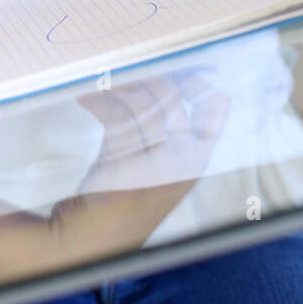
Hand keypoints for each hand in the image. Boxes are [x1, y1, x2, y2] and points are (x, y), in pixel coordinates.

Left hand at [73, 72, 231, 192]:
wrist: (90, 239)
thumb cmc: (121, 197)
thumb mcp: (153, 161)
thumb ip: (159, 125)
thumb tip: (155, 75)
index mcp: (197, 159)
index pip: (215, 107)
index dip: (196, 79)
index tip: (172, 64)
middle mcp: (184, 161)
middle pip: (171, 94)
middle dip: (145, 75)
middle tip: (123, 69)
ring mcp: (156, 164)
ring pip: (142, 101)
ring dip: (118, 86)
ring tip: (102, 85)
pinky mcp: (124, 164)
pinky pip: (116, 115)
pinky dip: (99, 102)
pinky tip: (87, 100)